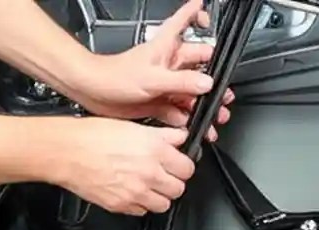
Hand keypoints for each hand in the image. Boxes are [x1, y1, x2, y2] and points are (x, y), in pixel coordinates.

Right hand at [54, 118, 194, 215]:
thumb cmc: (92, 136)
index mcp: (154, 151)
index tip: (177, 163)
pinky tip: (133, 191)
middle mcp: (149, 173)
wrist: (67, 152)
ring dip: (159, 196)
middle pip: (178, 188)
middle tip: (163, 175)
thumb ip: (162, 135)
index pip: (187, 168)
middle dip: (173, 182)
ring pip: (164, 204)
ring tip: (149, 185)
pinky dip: (140, 204)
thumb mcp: (132, 126)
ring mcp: (136, 192)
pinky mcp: (122, 205)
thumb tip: (179, 137)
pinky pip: (142, 211)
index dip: (183, 165)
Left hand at [74, 0, 234, 141]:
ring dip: (203, 106)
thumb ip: (182, 82)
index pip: (185, 22)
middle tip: (224, 97)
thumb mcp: (153, 78)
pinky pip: (178, 111)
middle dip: (214, 83)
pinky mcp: (159, 102)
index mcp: (167, 48)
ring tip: (215, 117)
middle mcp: (169, 64)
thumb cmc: (116, 76)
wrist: (94, 93)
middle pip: (199, 69)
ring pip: (191, 94)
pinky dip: (186, 120)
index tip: (209, 14)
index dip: (198, 15)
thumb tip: (207, 84)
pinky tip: (192, 126)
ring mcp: (165, 84)